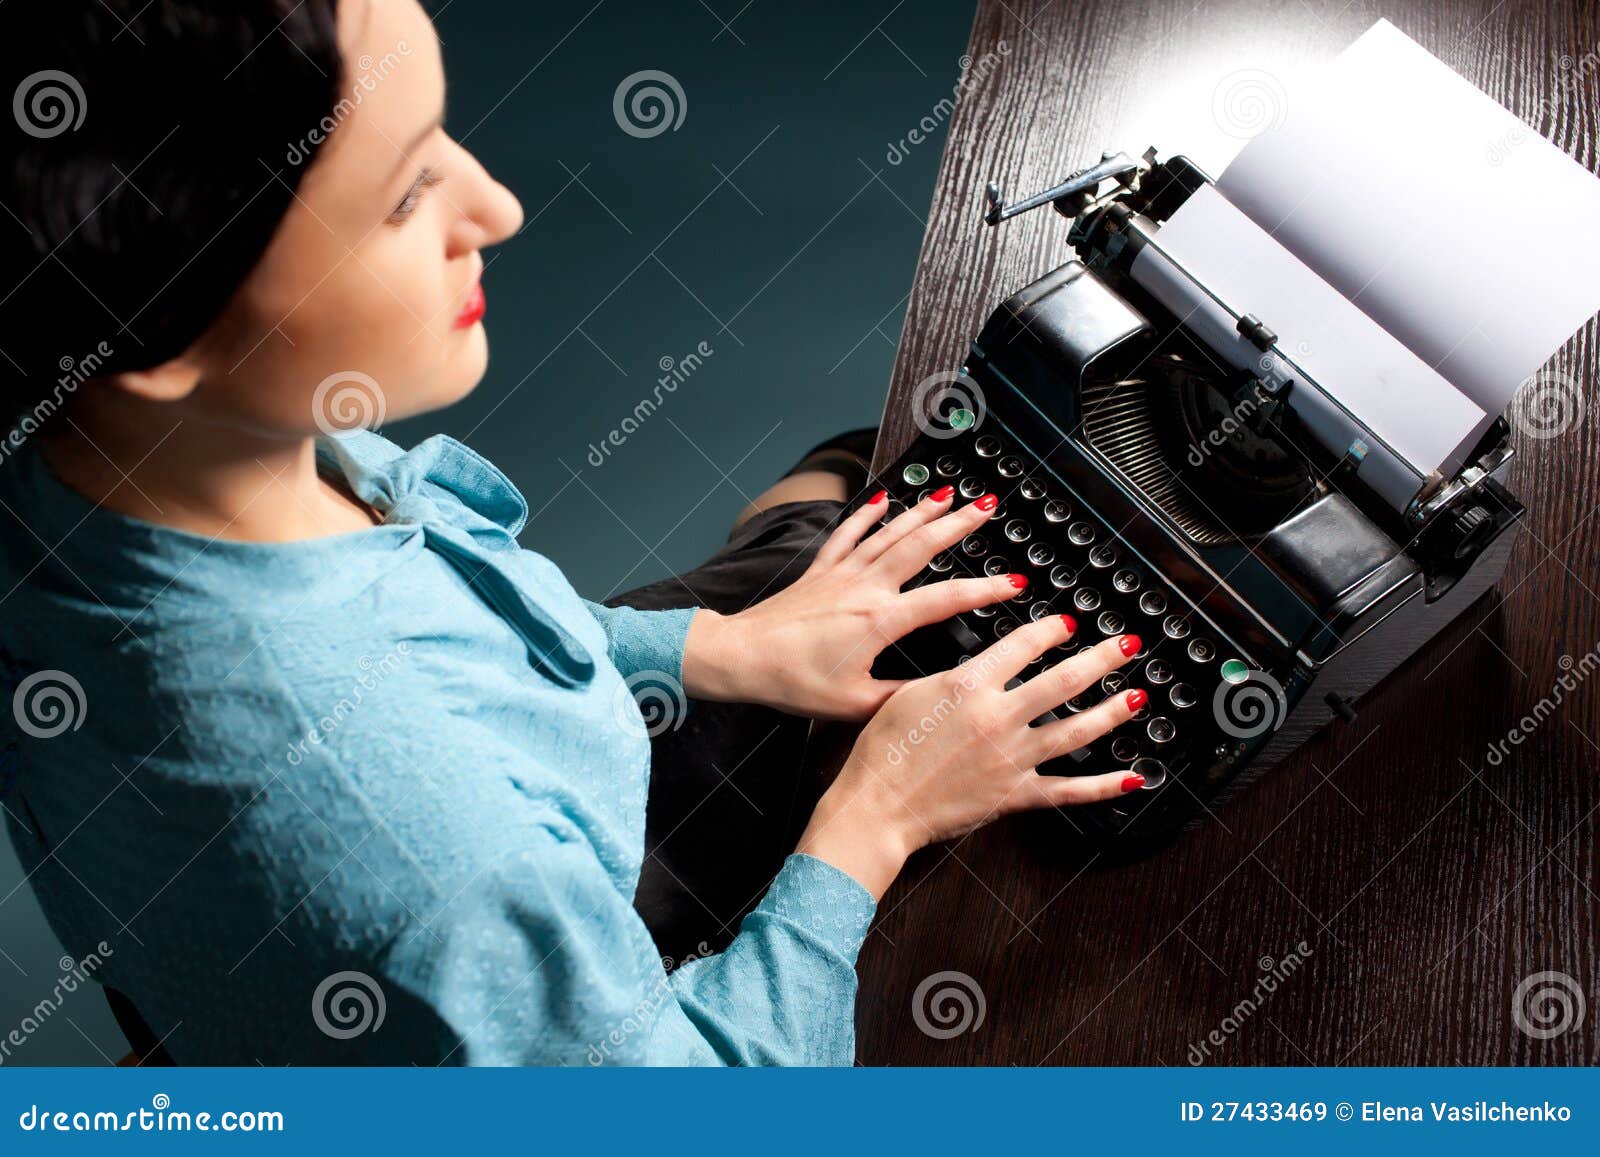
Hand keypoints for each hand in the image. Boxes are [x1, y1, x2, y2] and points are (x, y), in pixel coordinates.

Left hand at [682, 485, 1030, 719]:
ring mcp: (840, 575)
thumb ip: (900, 698)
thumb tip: (938, 695)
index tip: (1015, 582)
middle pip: (920, 546)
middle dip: (958, 525)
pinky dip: (865, 516)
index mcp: (880, 620)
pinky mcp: (818, 572)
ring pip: (888, 534)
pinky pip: (846, 536)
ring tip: (948, 494)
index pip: (945, 598)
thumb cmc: (792, 682)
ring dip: (920, 512)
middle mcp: (864, 588)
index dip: (985, 590)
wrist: (740, 658)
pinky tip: (880, 500)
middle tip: (987, 507)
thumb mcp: (854, 703)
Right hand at [796, 616, 1147, 897]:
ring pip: (1076, 730)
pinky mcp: (1015, 795)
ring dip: (1112, 711)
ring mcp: (1013, 758)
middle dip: (1101, 658)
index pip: (1022, 646)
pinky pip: (1068, 791)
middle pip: (1063, 681)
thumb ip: (954, 679)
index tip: (1064, 624)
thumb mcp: (909, 694)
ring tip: (1139, 695)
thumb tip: (981, 668)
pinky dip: (1104, 786)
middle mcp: (999, 717)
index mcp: (969, 686)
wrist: (877, 806)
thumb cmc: (882, 750)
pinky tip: (1134, 778)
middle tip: (1126, 644)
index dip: (1049, 631)